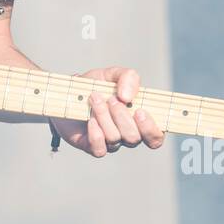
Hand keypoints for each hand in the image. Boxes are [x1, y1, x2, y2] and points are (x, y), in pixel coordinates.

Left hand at [49, 66, 163, 156]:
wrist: (68, 92)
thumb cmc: (95, 84)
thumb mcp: (113, 74)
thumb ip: (128, 78)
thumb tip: (128, 97)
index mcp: (138, 120)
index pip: (155, 137)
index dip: (152, 129)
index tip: (140, 111)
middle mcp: (127, 134)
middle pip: (134, 137)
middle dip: (122, 117)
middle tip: (110, 99)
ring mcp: (110, 142)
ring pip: (115, 139)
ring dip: (104, 117)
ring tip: (94, 99)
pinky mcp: (92, 146)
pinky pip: (100, 149)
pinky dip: (96, 134)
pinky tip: (90, 120)